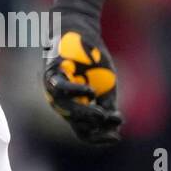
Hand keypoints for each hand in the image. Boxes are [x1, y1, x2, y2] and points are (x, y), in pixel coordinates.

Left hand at [44, 23, 122, 145]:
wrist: (81, 31)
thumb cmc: (92, 59)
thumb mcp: (105, 85)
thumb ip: (107, 105)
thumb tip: (114, 127)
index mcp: (75, 108)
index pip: (84, 133)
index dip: (100, 139)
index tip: (117, 137)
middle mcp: (62, 102)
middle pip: (77, 125)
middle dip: (97, 127)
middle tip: (113, 120)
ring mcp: (55, 88)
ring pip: (67, 110)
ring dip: (86, 115)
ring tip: (101, 114)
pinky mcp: (52, 72)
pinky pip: (59, 88)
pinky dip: (75, 92)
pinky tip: (89, 92)